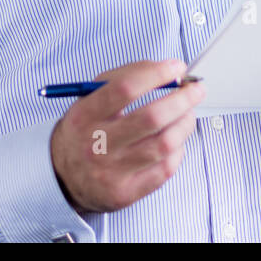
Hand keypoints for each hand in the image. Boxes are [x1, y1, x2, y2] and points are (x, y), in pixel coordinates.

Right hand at [49, 58, 205, 213]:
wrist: (64, 176)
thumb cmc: (87, 129)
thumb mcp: (91, 96)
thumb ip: (125, 76)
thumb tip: (167, 70)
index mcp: (86, 115)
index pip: (125, 89)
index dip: (156, 74)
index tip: (176, 68)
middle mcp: (97, 144)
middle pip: (151, 118)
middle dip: (182, 99)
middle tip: (196, 90)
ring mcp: (111, 171)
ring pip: (164, 144)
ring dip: (185, 123)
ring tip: (188, 113)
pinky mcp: (126, 192)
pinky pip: (165, 168)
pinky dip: (178, 149)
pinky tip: (176, 140)